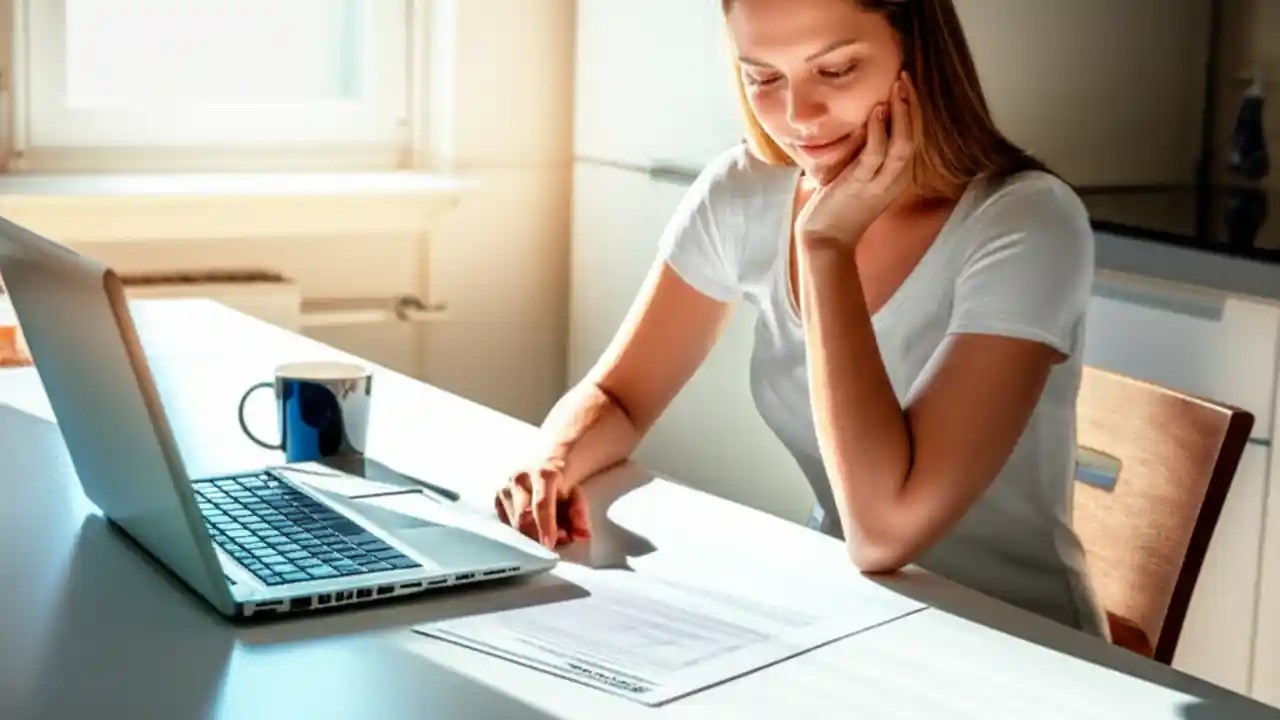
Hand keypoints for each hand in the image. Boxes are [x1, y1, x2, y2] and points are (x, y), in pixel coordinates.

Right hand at [494, 458, 591, 548]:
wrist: (547, 458)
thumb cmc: (562, 480)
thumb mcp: (577, 494)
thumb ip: (579, 514)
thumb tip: (582, 535)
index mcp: (544, 472)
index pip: (542, 504)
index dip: (546, 526)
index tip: (551, 543)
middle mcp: (521, 477)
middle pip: (524, 517)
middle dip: (538, 535)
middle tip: (553, 542)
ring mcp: (505, 484)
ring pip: (513, 522)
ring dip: (529, 535)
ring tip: (545, 532)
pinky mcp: (497, 494)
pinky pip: (505, 521)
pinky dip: (518, 530)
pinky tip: (531, 526)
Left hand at [796, 71, 918, 249]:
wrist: (825, 238)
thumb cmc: (840, 205)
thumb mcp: (861, 175)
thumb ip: (869, 152)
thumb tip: (870, 120)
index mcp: (897, 174)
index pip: (914, 135)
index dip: (914, 108)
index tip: (907, 82)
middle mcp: (895, 178)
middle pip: (915, 136)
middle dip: (912, 105)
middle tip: (905, 76)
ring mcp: (880, 184)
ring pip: (902, 145)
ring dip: (901, 114)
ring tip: (897, 87)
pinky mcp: (860, 186)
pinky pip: (874, 156)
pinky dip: (879, 132)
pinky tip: (877, 112)